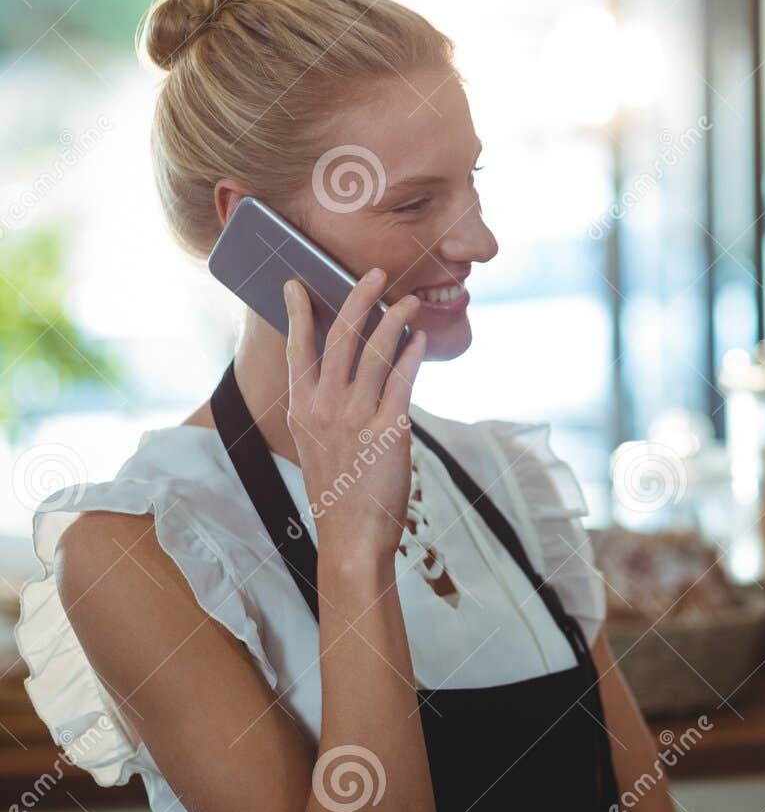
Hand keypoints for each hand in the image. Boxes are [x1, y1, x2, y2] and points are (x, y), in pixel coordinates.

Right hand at [283, 268, 426, 560]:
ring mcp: (355, 419)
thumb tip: (345, 368)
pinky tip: (421, 338)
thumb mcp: (314, 444)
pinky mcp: (388, 431)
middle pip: (339, 338)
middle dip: (358, 299)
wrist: (352, 538)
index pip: (296, 349)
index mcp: (300, 410)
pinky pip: (402, 380)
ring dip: (395, 320)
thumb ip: (322, 407)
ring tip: (410, 301)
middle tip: (375, 274)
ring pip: (375, 353)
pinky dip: (412, 354)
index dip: (297, 312)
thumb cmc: (338, 489)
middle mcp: (323, 409)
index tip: (297, 283)